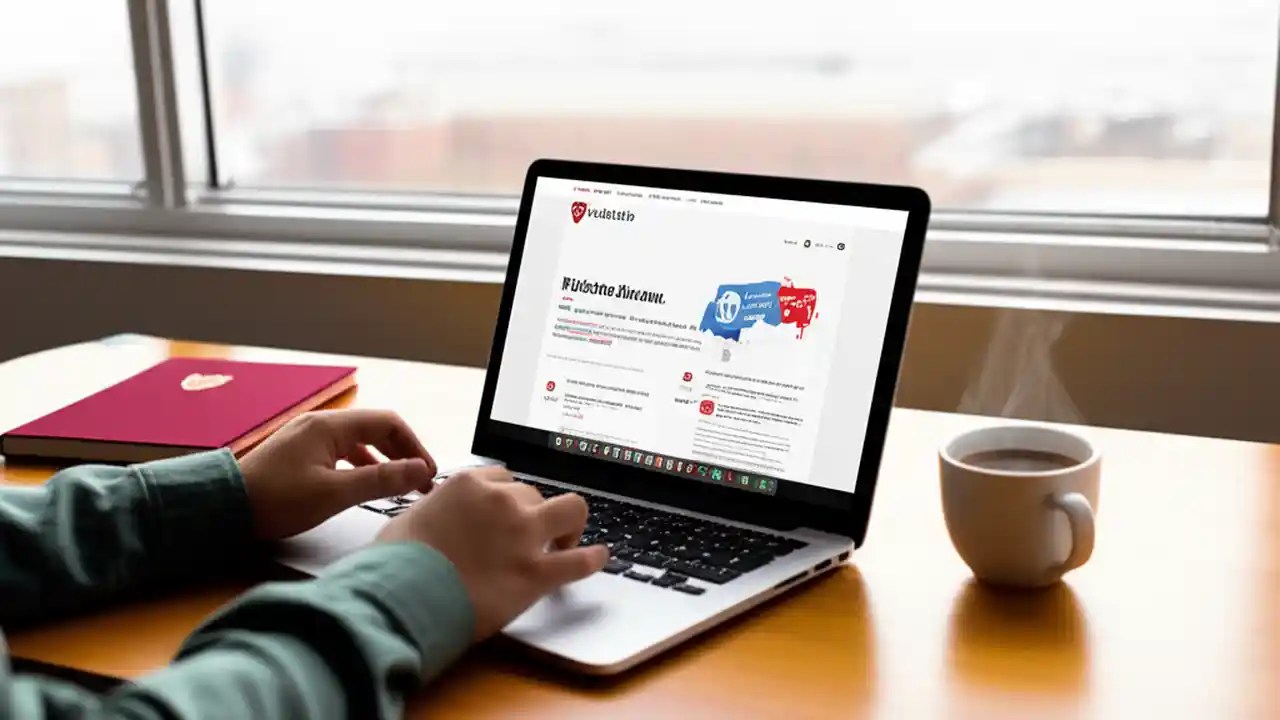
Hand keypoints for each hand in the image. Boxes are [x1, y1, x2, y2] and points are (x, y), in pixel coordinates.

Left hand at [239, 409, 436, 539]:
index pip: (388, 423)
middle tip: (418, 482)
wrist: (222, 508)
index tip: (428, 474)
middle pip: (374, 429)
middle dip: (402, 453)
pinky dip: (360, 465)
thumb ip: (381, 480)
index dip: (414, 447)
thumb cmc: (277, 500)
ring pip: (357, 442)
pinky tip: (362, 485)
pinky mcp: (297, 453)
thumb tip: (421, 471)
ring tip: (396, 485)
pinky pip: (340, 452)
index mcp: (330, 426)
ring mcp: (306, 437)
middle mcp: (320, 424)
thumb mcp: (335, 493)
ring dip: (382, 460)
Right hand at [376, 467, 608, 638]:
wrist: (403, 598)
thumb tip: (435, 517)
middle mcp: (502, 501)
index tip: (506, 513)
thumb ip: (433, 510)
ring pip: (570, 510)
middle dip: (532, 514)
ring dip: (569, 524)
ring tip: (565, 541)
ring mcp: (523, 535)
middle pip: (533, 494)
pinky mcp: (536, 573)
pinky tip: (599, 558)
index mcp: (470, 484)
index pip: (502, 478)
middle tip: (527, 537)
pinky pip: (579, 561)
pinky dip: (592, 559)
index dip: (506, 498)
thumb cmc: (396, 563)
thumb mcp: (407, 519)